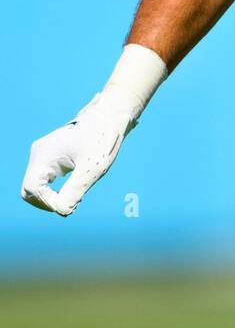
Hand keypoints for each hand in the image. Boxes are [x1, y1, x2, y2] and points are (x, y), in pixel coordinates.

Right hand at [21, 89, 137, 216]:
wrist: (111, 116)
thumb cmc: (103, 139)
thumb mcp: (92, 169)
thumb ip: (75, 191)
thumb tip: (61, 211)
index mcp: (44, 155)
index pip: (32, 189)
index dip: (47, 203)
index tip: (70, 205)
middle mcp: (39, 154)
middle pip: (29, 190)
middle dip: (48, 202)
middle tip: (73, 204)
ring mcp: (44, 154)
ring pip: (37, 186)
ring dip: (52, 197)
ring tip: (77, 196)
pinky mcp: (52, 156)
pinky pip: (45, 180)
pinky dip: (56, 190)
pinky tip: (77, 187)